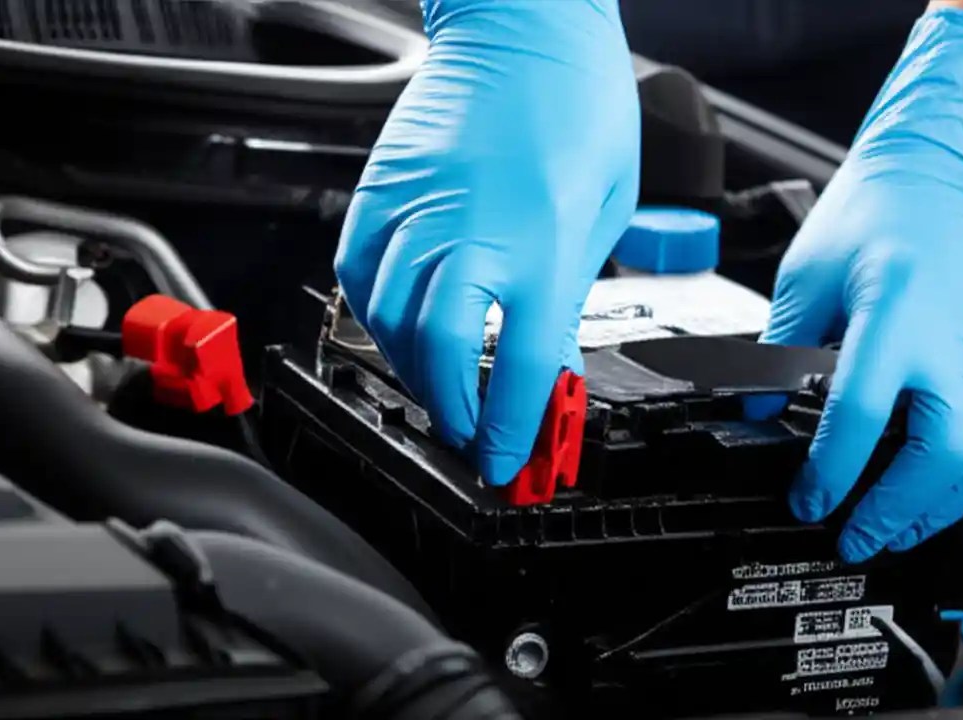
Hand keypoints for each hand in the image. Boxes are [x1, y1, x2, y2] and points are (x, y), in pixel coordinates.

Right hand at [334, 0, 639, 485]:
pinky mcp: (379, 194)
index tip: (509, 460)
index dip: (511, 429)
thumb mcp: (603, 208)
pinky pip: (359, 277)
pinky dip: (377, 317)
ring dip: (416, 372)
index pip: (520, 366)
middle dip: (455, 412)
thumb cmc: (575, 99)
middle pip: (440, 357)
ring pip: (390, 324)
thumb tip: (551, 358)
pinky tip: (404, 327)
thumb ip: (568, 290)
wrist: (521, 22)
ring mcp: (413, 212)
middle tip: (473, 432)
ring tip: (443, 388)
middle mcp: (466, 232)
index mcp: (539, 239)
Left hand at [760, 8, 962, 562]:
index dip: (832, 471)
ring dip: (945, 511)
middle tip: (854, 539)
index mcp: (893, 316)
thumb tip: (755, 415)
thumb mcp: (804, 279)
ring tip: (902, 539)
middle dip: (894, 510)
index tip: (807, 501)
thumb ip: (778, 351)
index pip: (863, 414)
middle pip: (941, 451)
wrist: (940, 176)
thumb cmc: (869, 217)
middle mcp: (954, 342)